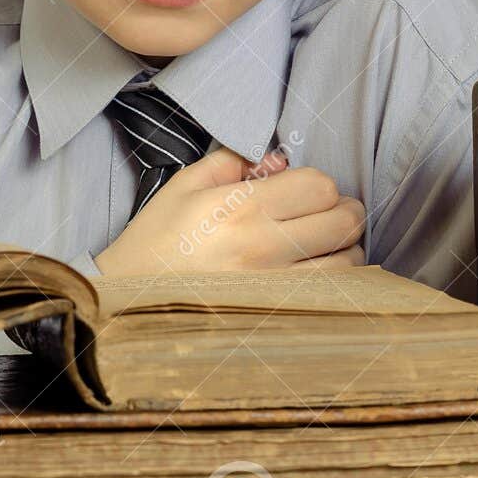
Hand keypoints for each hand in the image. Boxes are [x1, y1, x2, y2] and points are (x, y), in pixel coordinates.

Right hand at [93, 147, 365, 276]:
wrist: (129, 302)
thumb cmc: (155, 242)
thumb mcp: (184, 186)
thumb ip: (233, 162)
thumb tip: (278, 161)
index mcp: (240, 208)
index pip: (319, 186)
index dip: (319, 185)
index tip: (305, 192)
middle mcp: (263, 248)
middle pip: (344, 222)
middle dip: (345, 212)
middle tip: (330, 214)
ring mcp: (274, 288)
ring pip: (348, 264)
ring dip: (344, 249)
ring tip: (325, 247)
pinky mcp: (277, 316)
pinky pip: (331, 297)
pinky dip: (336, 282)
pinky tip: (317, 275)